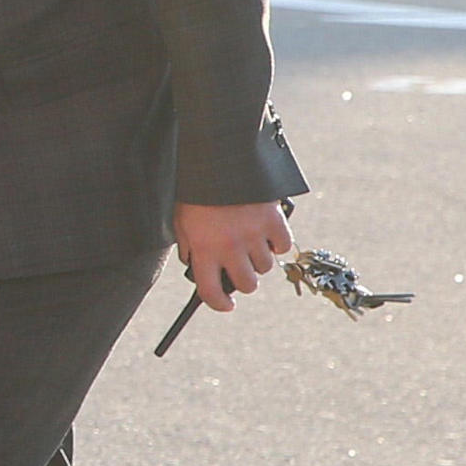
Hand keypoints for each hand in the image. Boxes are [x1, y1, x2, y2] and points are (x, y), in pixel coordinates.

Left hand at [172, 199, 292, 315]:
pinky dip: (277, 243)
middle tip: (239, 269)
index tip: (226, 304)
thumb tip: (194, 263)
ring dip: (259, 260)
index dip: (219, 303)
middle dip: (243, 281)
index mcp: (203, 249)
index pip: (211, 292)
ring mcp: (254, 236)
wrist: (220, 161)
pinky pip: (283, 246)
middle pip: (247, 285)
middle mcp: (230, 247)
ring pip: (266, 267)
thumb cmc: (198, 191)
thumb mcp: (182, 220)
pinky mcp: (274, 222)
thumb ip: (188, 245)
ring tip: (250, 243)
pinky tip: (266, 232)